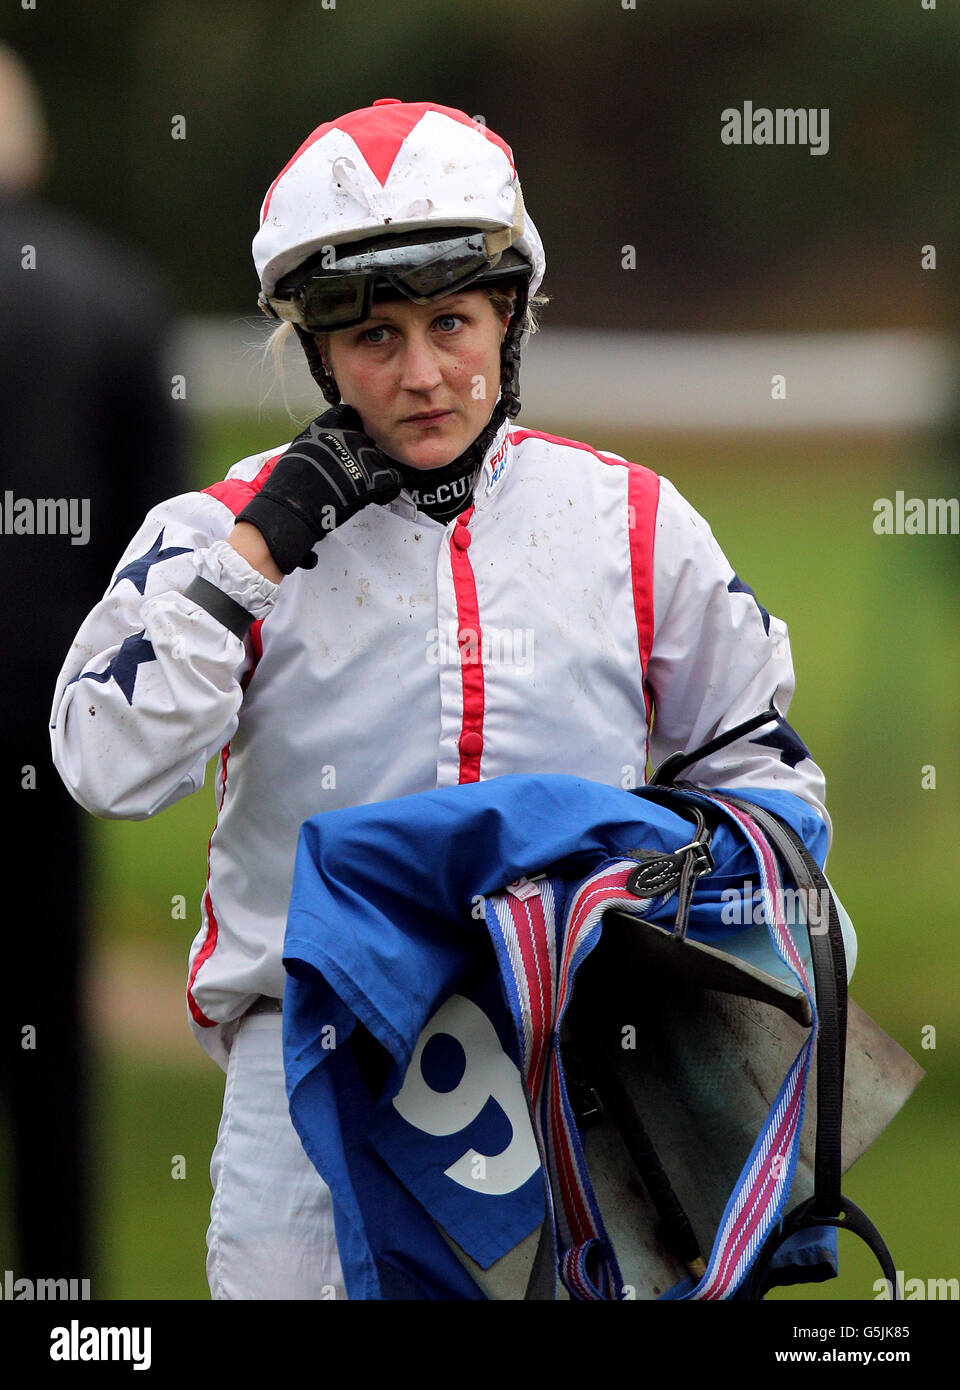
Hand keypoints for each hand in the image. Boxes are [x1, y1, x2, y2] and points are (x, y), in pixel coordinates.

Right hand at [235, 404, 401, 572]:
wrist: (291, 508)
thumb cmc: (289, 485)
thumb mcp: (300, 448)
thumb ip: (319, 440)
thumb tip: (329, 442)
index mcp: (328, 425)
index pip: (349, 416)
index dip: (351, 431)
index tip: (349, 445)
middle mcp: (348, 436)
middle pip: (367, 440)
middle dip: (362, 457)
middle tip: (352, 475)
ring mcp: (362, 456)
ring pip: (380, 460)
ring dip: (374, 473)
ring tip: (360, 488)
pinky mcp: (374, 478)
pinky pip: (393, 480)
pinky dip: (386, 490)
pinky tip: (375, 496)